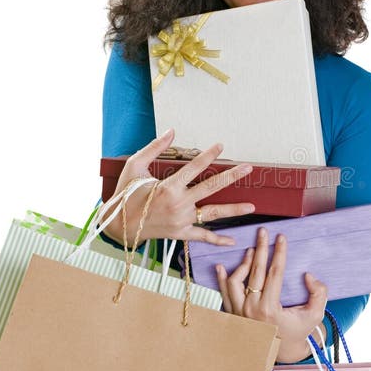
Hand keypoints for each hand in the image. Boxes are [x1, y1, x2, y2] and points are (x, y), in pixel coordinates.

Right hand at [104, 128, 255, 246]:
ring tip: (252, 205)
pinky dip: (217, 240)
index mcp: (169, 186)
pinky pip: (202, 237)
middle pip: (212, 187)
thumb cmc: (126, 193)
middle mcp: (179, 204)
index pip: (195, 167)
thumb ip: (154, 148)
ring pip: (213, 213)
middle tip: (249, 168)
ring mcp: (181, 220)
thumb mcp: (135, 166)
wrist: (118, 225)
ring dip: (233, 209)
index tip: (221, 146)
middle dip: (232, 176)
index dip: (209, 155)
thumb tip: (171, 131)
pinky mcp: (180, 234)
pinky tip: (233, 240)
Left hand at [215, 227, 328, 363]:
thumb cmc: (299, 331)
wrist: (282, 352)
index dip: (279, 253)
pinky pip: (224, 294)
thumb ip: (318, 294)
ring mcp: (239, 313)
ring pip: (235, 281)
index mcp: (270, 309)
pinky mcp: (233, 315)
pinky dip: (222, 279)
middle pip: (255, 272)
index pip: (274, 274)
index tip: (281, 237)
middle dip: (261, 248)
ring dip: (244, 263)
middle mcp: (251, 310)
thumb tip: (308, 276)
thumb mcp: (315, 315)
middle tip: (262, 232)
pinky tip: (222, 265)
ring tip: (252, 250)